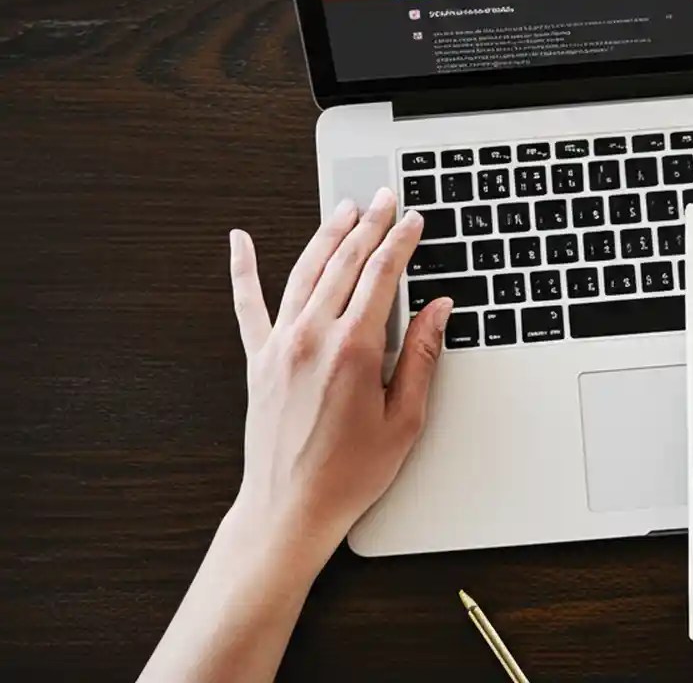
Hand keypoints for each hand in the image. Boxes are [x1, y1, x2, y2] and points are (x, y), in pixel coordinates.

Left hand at [227, 188, 452, 562]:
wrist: (290, 507)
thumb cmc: (349, 472)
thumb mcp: (405, 418)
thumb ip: (420, 357)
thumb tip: (437, 311)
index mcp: (352, 349)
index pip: (382, 276)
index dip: (401, 242)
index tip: (413, 221)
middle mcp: (311, 337)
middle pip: (343, 263)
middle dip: (368, 225)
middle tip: (384, 200)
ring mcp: (280, 345)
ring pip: (303, 271)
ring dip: (326, 235)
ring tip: (344, 209)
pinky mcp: (258, 359)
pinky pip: (249, 304)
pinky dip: (243, 269)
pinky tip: (239, 242)